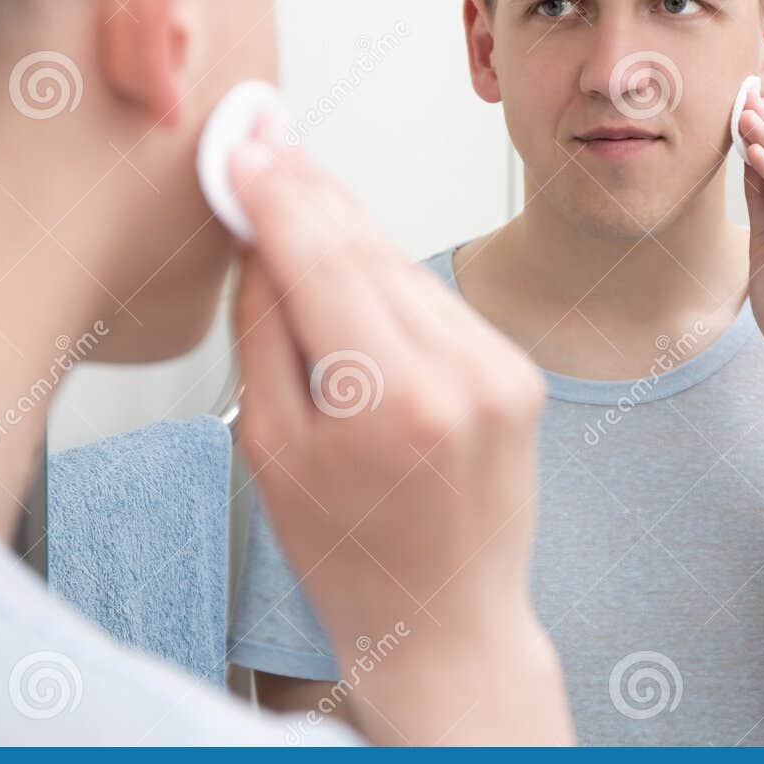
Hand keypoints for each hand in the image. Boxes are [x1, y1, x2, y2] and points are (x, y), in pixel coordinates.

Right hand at [225, 117, 569, 744]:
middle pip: (368, 251)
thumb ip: (265, 332)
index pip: (321, 261)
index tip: (244, 145)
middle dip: (310, 195)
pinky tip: (350, 266)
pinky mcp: (518, 372)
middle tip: (264, 142)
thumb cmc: (349, 556)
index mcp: (388, 403)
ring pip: (404, 270)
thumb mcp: (269, 449)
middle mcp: (459, 375)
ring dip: (348, 233)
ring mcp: (500, 370)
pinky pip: (438, 304)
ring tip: (294, 194)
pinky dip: (391, 281)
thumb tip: (260, 236)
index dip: (277, 193)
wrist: (448, 621)